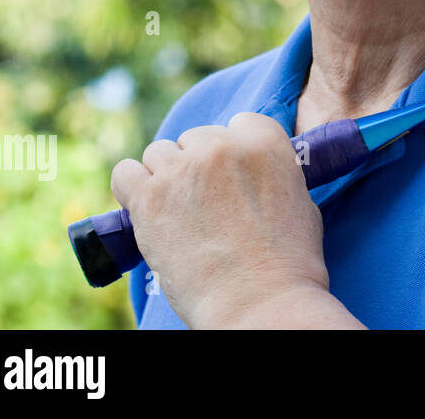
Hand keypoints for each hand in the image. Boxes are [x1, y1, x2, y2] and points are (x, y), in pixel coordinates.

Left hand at [111, 111, 331, 328]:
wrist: (260, 302)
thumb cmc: (289, 262)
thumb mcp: (300, 201)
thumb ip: (273, 173)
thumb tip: (254, 173)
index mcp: (265, 141)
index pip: (240, 122)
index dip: (235, 149)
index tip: (233, 175)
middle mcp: (222, 147)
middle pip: (197, 137)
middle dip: (199, 165)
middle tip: (205, 202)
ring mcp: (182, 170)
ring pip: (160, 153)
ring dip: (166, 176)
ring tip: (177, 211)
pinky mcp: (149, 198)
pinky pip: (124, 173)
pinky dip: (131, 188)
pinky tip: (145, 208)